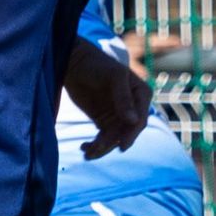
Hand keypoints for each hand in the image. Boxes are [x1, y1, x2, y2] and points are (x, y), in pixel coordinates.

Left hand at [61, 43, 151, 161]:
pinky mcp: (103, 121)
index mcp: (141, 95)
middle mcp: (133, 108)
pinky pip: (102, 138)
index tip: (121, 146)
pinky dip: (94, 145)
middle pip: (126, 132)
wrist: (74, 63)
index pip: (140, 120)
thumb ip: (124, 98)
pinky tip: (84, 148)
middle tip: (96, 149)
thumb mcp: (114, 77)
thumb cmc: (97, 64)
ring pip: (114, 138)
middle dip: (112, 143)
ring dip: (102, 148)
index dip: (131, 134)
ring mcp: (118, 116)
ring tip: (87, 152)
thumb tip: (134, 121)